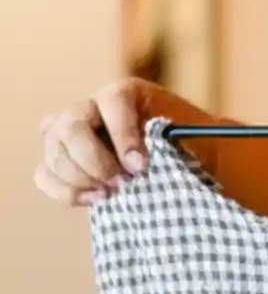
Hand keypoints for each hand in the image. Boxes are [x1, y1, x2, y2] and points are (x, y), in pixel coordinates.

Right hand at [33, 78, 217, 206]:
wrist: (184, 162)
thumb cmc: (191, 147)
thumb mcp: (195, 138)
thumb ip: (178, 141)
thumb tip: (150, 159)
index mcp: (126, 93)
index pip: (112, 101)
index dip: (123, 134)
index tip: (140, 166)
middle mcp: (91, 107)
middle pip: (72, 126)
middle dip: (95, 160)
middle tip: (123, 183)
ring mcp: (70, 133)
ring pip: (55, 150)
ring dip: (80, 178)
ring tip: (113, 193)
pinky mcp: (61, 160)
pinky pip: (45, 174)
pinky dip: (66, 191)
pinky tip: (97, 199)